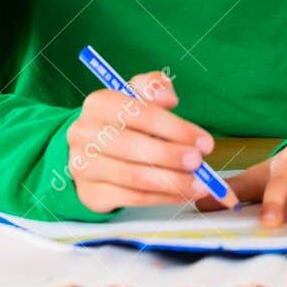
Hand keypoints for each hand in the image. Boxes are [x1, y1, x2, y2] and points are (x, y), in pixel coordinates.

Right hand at [66, 70, 235, 213]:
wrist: (91, 150)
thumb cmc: (122, 121)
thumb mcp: (137, 96)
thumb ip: (154, 87)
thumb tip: (168, 97)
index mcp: (99, 103)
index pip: (141, 114)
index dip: (175, 128)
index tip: (203, 141)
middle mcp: (85, 134)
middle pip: (134, 147)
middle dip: (172, 156)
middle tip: (198, 162)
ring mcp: (84, 166)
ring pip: (134, 177)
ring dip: (171, 182)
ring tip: (197, 184)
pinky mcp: (91, 193)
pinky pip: (132, 198)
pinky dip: (162, 198)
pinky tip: (181, 194)